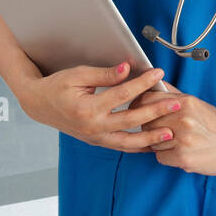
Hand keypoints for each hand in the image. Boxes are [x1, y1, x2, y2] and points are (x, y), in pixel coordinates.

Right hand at [19, 63, 179, 152]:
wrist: (39, 105)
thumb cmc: (57, 87)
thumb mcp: (78, 75)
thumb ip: (105, 74)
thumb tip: (127, 68)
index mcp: (88, 108)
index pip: (123, 94)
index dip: (142, 83)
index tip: (158, 74)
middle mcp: (93, 127)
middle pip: (131, 119)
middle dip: (156, 111)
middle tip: (176, 104)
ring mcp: (95, 137)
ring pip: (128, 141)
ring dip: (151, 138)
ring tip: (170, 133)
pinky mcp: (96, 142)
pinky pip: (121, 147)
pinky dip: (138, 146)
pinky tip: (152, 144)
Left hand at [129, 87, 215, 175]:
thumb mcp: (196, 103)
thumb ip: (172, 95)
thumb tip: (150, 84)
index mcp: (185, 102)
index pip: (146, 100)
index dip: (139, 106)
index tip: (139, 111)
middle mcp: (182, 118)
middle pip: (145, 122)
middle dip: (150, 128)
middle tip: (165, 132)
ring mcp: (183, 138)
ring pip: (152, 142)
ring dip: (161, 145)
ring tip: (179, 143)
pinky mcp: (183, 157)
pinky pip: (160, 157)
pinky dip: (168, 157)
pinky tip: (182, 153)